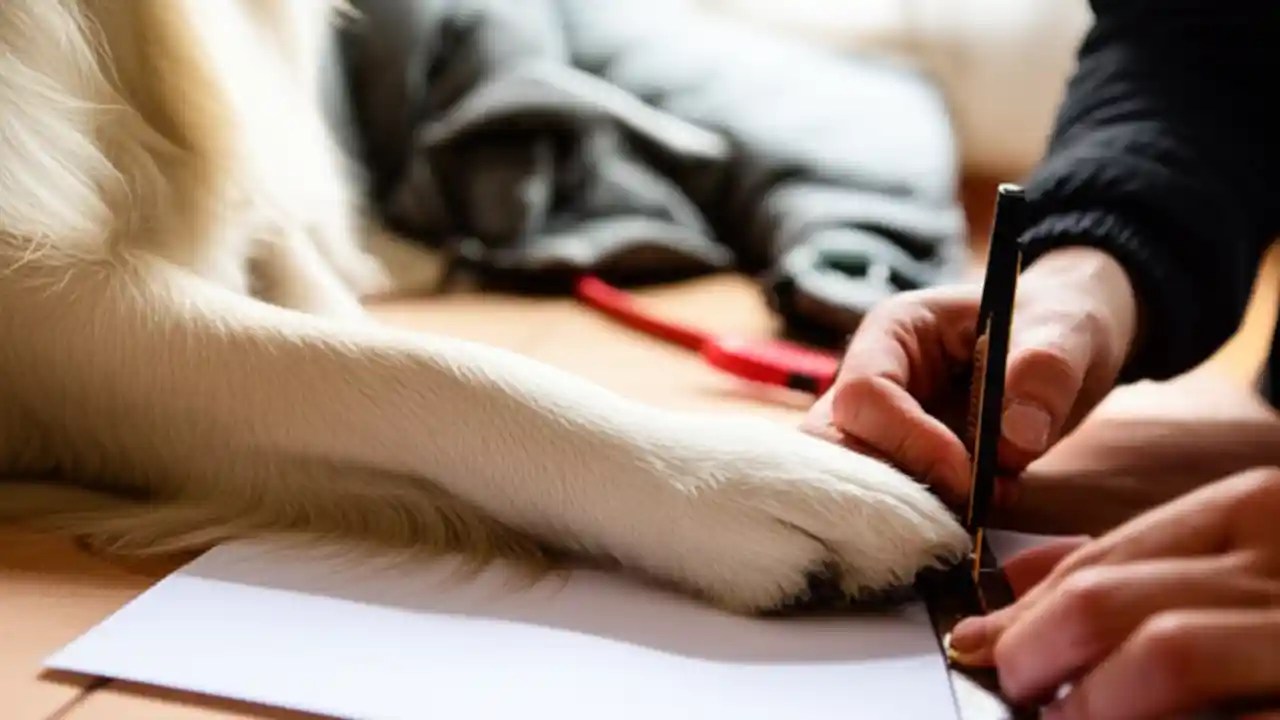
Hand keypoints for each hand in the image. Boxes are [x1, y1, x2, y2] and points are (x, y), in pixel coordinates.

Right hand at [802, 245, 1138, 505]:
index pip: (863, 393)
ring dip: (914, 507)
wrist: (1067, 350)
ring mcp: (881, 429)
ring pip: (854, 482)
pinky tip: (987, 507)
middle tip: (966, 503)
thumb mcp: (1068, 331)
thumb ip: (1046, 372)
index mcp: (895, 333)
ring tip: (983, 503)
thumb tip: (1018, 437)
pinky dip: (934, 518)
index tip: (967, 475)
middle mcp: (872, 382)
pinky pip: (893, 505)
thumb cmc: (1058, 321)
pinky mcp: (904, 467)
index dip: (906, 439)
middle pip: (837, 445)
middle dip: (895, 485)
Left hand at [948, 468, 1279, 718]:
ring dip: (1091, 700)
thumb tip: (1014, 583)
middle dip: (1033, 651)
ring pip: (1162, 655)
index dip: (1020, 612)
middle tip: (1012, 688)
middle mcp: (1276, 560)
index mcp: (1250, 511)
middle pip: (1107, 599)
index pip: (1099, 559)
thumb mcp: (1241, 553)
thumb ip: (1137, 562)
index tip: (973, 646)